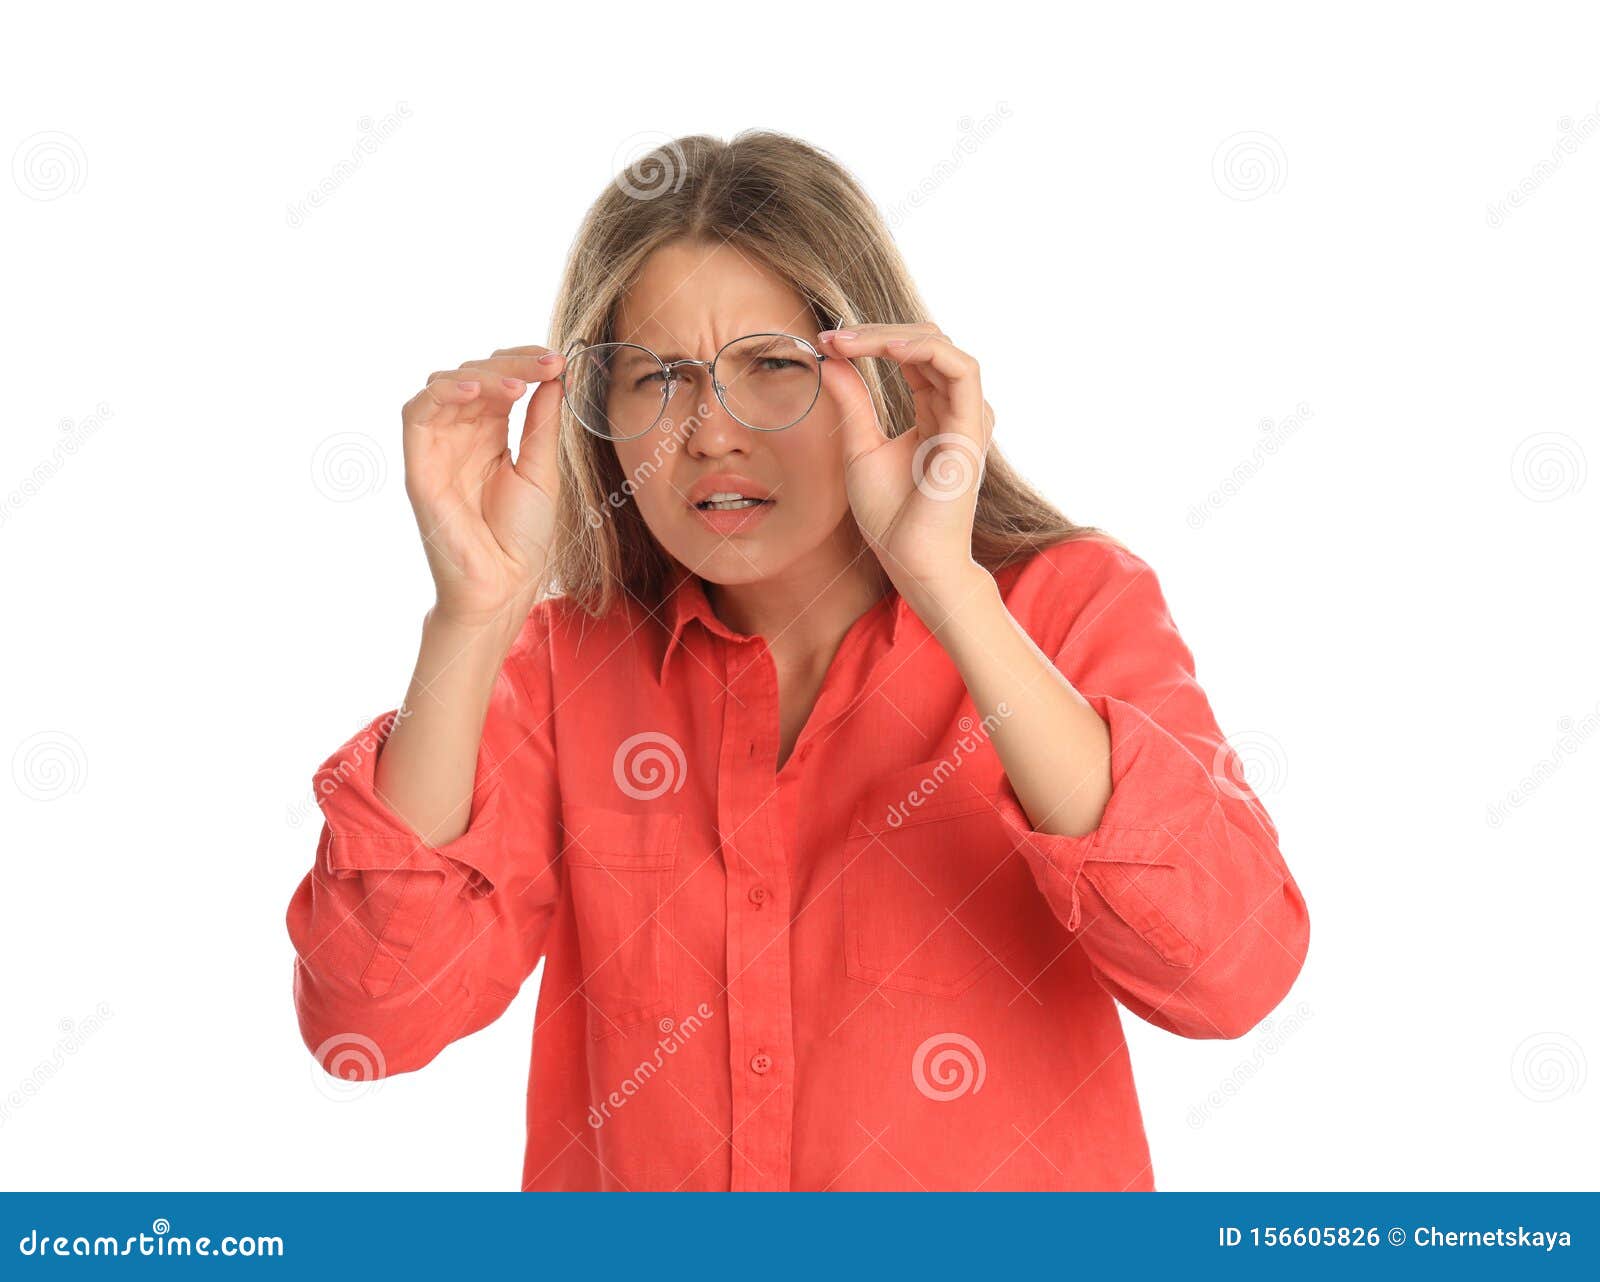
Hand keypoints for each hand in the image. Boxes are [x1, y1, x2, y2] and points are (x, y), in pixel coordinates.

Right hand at [401, 346, 566, 630]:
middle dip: (512, 363)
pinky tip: (476, 391)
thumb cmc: (523, 536)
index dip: (525, 363)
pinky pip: (417, 414)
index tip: (558, 361)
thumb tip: (554, 378)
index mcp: (490, 435)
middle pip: (475, 375)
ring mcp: (438, 447)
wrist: (505, 584)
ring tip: (519, 383)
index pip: (500, 380)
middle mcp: (461, 435)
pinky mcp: (420, 465)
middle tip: (548, 364)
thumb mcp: (542, 471)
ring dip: (481, 375)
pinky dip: (443, 393)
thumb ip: (542, 424)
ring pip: (445, 385)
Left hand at [818, 322, 995, 604]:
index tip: (825, 342)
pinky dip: (926, 350)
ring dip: (894, 335)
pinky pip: (962, 370)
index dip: (869, 340)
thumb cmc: (890, 515)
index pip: (909, 354)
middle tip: (832, 337)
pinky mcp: (970, 428)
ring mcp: (966, 416)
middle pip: (925, 342)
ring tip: (852, 340)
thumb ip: (852, 401)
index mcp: (933, 410)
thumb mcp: (859, 446)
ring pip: (942, 346)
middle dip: (876, 332)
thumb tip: (830, 359)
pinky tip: (889, 349)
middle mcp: (954, 408)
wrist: (910, 558)